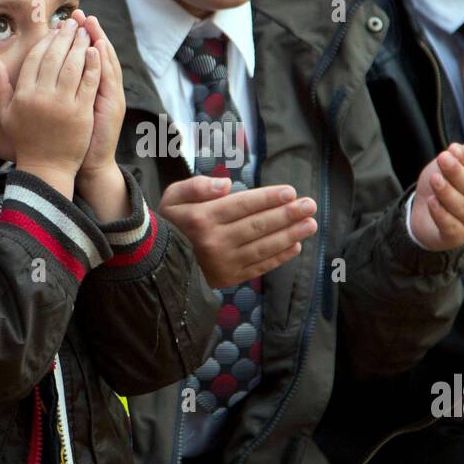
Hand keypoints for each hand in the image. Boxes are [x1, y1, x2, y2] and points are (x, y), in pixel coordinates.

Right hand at [0, 18, 99, 196]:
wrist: (46, 167)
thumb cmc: (25, 140)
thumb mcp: (6, 114)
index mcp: (23, 94)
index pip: (35, 59)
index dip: (45, 41)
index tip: (54, 29)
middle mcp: (41, 96)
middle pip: (54, 57)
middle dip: (64, 37)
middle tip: (72, 23)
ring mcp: (62, 104)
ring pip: (72, 66)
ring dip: (79, 45)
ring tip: (85, 32)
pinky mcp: (81, 112)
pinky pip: (88, 83)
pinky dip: (92, 65)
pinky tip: (95, 51)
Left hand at [72, 10, 125, 179]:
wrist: (89, 163)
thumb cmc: (73, 138)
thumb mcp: (67, 108)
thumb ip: (60, 87)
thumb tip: (45, 66)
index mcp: (90, 87)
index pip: (85, 55)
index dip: (79, 36)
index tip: (69, 18)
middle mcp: (103, 88)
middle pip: (97, 53)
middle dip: (89, 32)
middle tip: (79, 13)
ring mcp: (109, 97)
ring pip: (106, 63)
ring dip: (99, 41)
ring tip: (90, 23)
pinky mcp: (111, 107)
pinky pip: (108, 81)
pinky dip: (103, 65)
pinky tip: (97, 49)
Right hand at [157, 177, 316, 287]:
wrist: (153, 262)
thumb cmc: (168, 223)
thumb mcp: (173, 196)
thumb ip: (197, 186)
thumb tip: (228, 184)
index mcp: (201, 219)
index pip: (242, 205)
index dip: (268, 198)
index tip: (290, 192)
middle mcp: (214, 242)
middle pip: (258, 226)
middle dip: (287, 215)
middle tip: (310, 205)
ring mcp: (223, 263)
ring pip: (262, 247)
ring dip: (290, 235)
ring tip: (310, 224)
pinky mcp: (227, 278)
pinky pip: (258, 267)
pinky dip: (278, 258)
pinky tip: (295, 246)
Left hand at [410, 139, 463, 250]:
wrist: (426, 215)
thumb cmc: (444, 185)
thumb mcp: (452, 165)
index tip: (452, 148)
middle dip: (457, 172)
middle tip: (442, 158)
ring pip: (461, 206)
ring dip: (447, 192)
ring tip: (434, 179)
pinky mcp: (457, 236)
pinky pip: (450, 225)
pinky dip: (440, 214)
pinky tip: (431, 202)